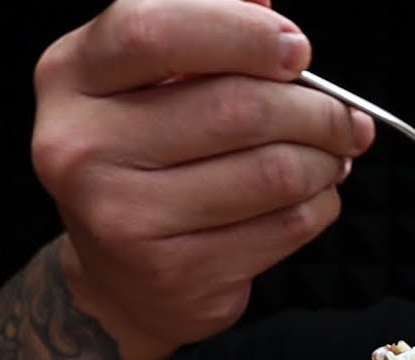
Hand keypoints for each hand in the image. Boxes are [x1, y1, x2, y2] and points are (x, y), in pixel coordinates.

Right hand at [32, 0, 374, 359]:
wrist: (122, 278)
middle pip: (236, 108)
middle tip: (344, 117)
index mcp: (71, 78)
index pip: (153, 31)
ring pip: (274, 172)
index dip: (240, 33)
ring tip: (332, 156)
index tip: (297, 51)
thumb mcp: (152, 84)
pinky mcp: (176, 274)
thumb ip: (203, 36)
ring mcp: (125, 219)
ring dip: (326, 160)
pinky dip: (319, 205)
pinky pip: (286, 225)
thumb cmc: (150, 159)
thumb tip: (270, 14)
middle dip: (316, 109)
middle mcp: (82, 148)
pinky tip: (309, 197)